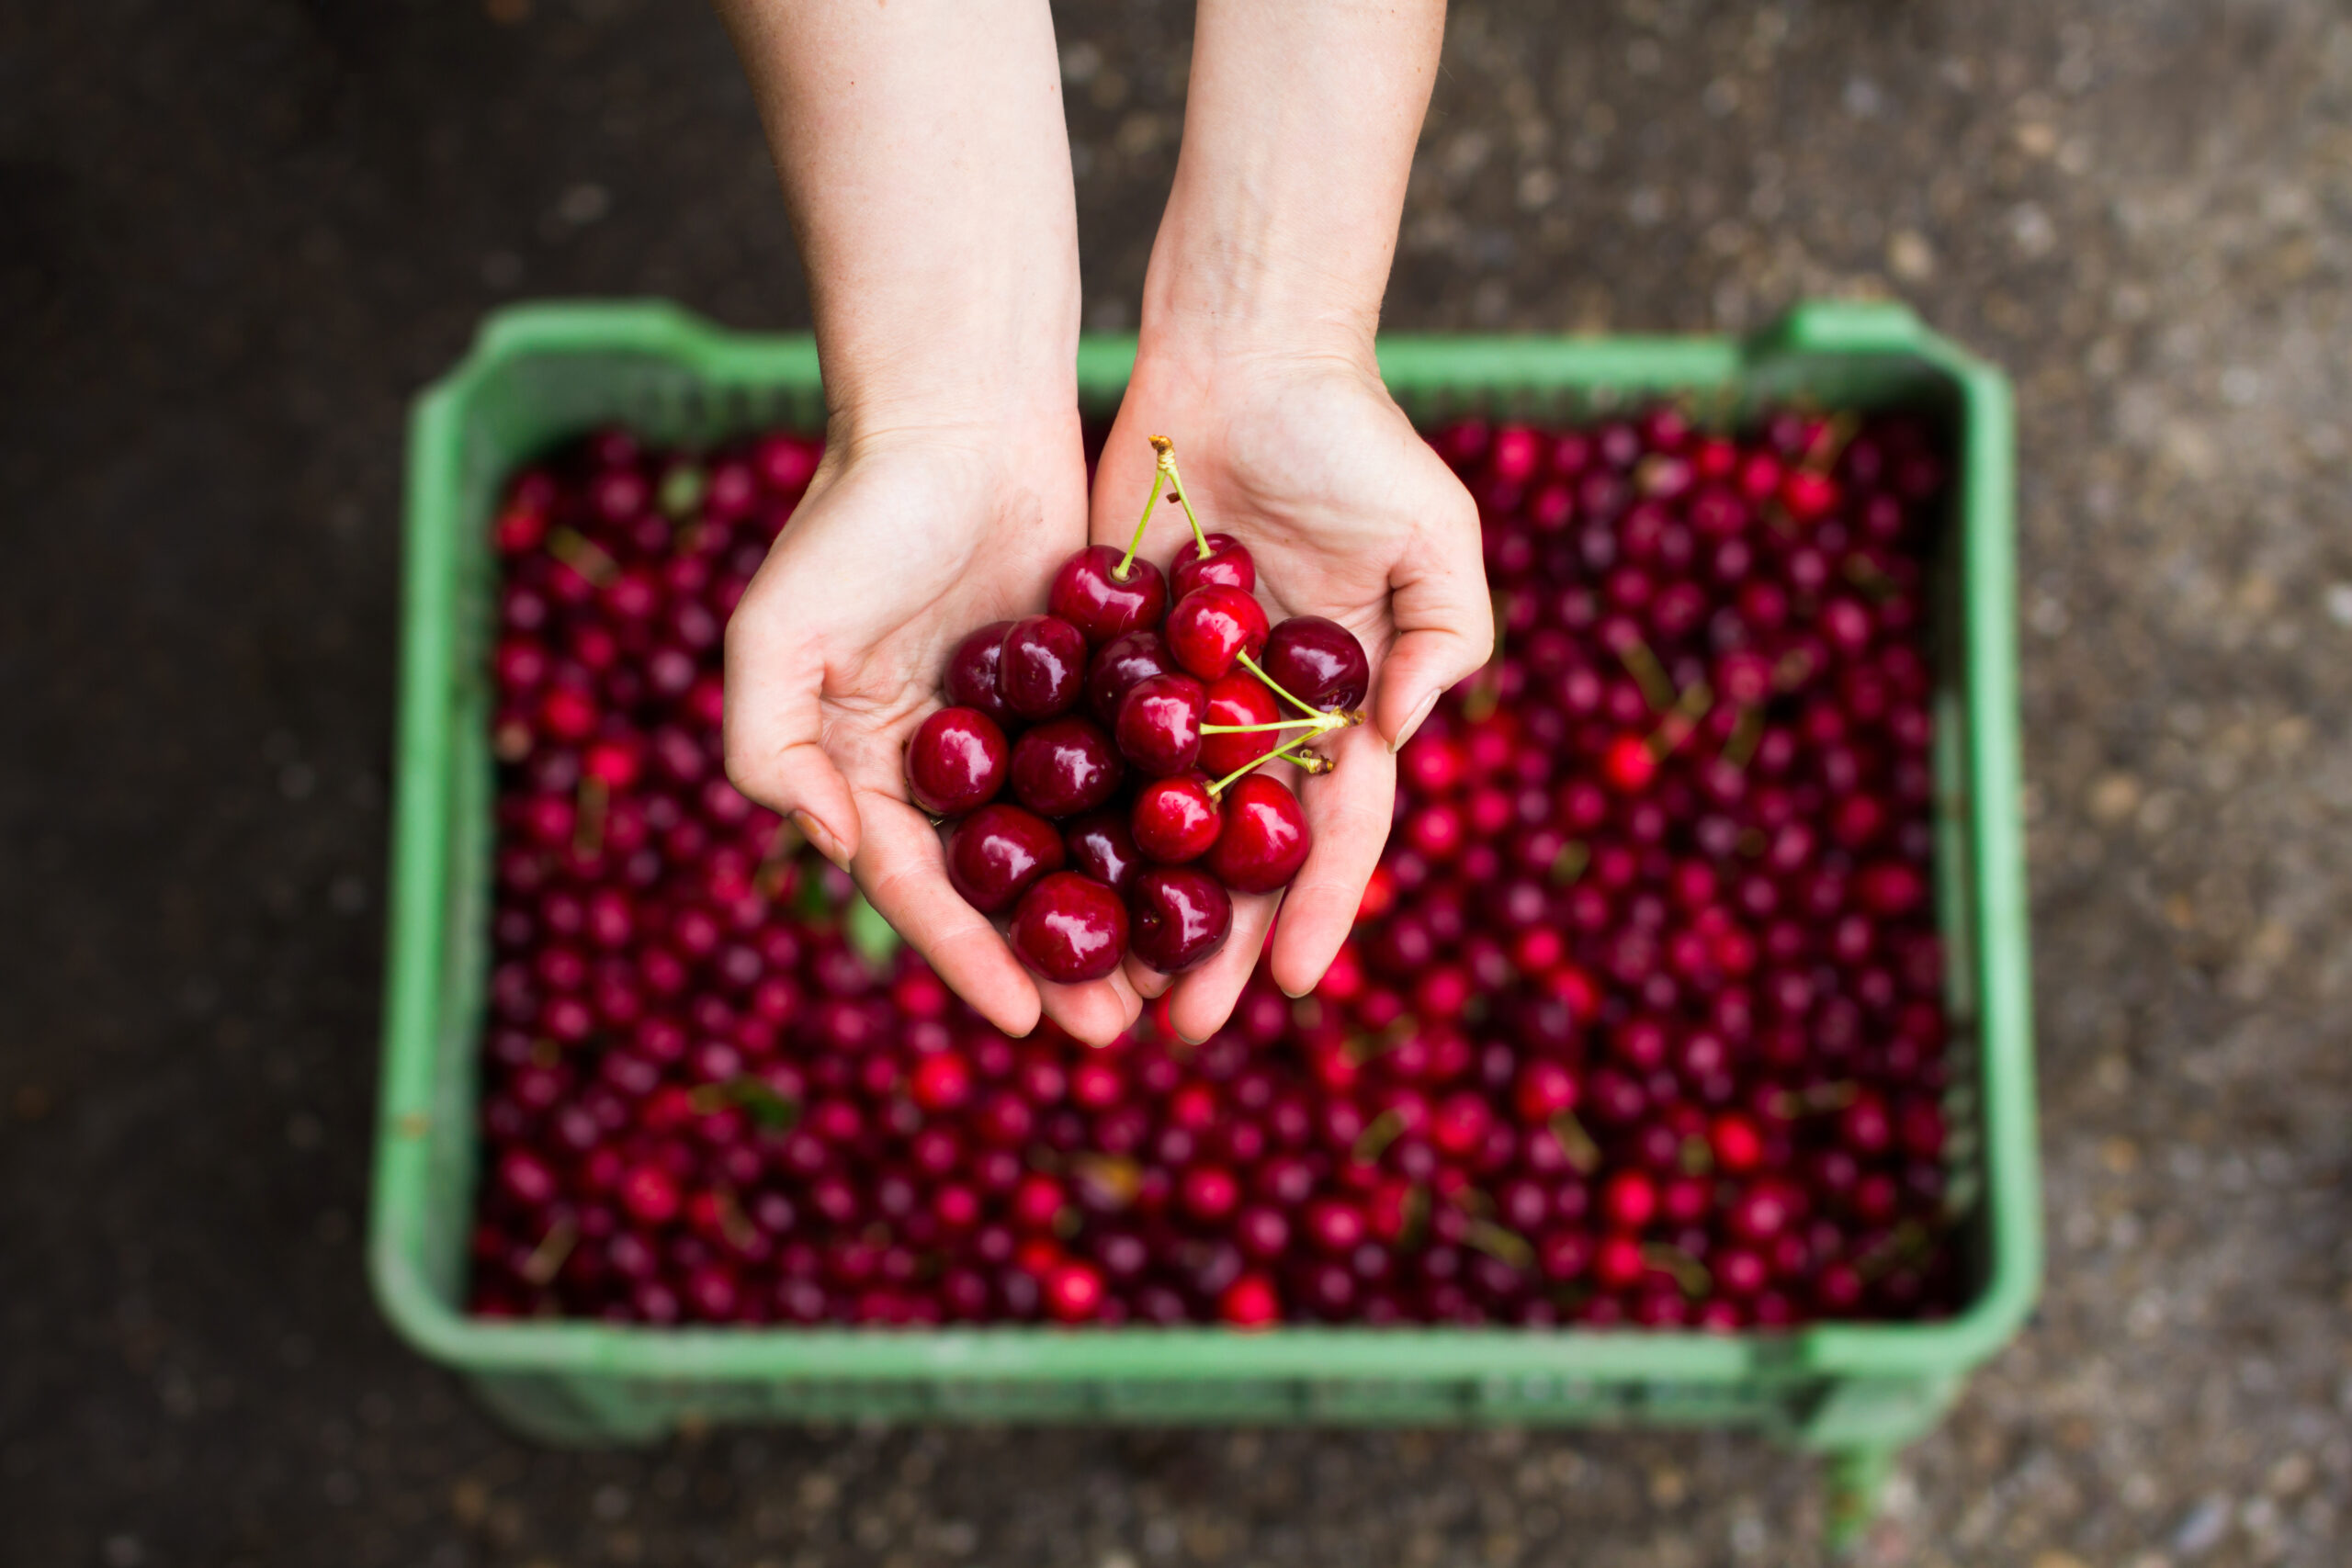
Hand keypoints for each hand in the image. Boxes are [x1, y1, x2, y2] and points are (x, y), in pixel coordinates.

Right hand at [725, 424, 1144, 1046]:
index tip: (1026, 1019)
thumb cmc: (855, 515)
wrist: (957, 405)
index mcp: (867, 767)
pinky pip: (1130, 767)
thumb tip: (837, 849)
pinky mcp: (1094, 681)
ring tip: (1173, 975)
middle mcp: (947, 761)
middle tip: (1116, 1027)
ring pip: (1079, 840)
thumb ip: (766, 746)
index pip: (922, 885)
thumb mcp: (776, 631)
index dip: (969, 957)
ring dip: (1121, 910)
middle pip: (1007, 885)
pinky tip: (1214, 873)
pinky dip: (1165, 820)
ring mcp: (1024, 724)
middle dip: (1057, 958)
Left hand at [1090, 347, 1490, 1037]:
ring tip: (1101, 988)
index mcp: (1335, 707)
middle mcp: (1252, 717)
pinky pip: (1080, 746)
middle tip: (1177, 1027)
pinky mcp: (1102, 653)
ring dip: (1129, 908)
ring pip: (1147, 824)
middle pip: (1232, 856)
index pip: (1331, 832)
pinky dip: (1061, 816)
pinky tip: (1031, 884)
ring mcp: (1174, 693)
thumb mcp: (1433, 529)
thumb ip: (1440, 631)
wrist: (1242, 349)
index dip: (1318, 909)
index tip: (1295, 987)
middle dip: (1213, 943)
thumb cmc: (1353, 436)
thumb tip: (1399, 733)